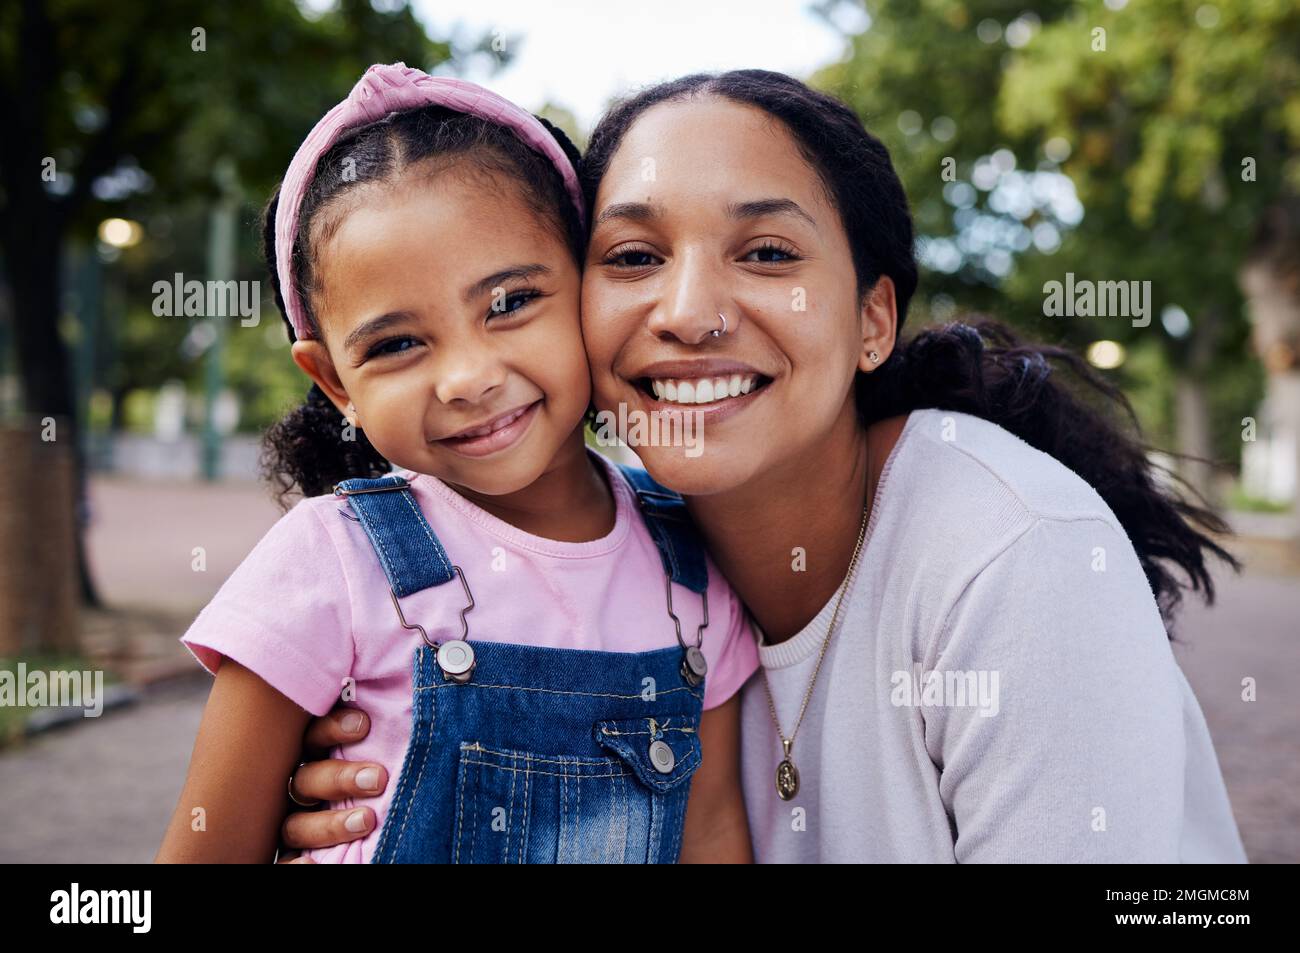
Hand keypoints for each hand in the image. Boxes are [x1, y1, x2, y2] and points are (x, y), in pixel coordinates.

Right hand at [275, 705, 388, 862]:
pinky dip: (297, 865)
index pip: (314, 736)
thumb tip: (433, 685)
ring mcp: (291, 824)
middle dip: (340, 777)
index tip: (363, 725)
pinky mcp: (289, 857)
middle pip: (306, 779)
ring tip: (366, 820)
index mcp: (316, 756)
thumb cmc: (383, 781)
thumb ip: (383, 733)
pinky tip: (314, 863)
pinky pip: (283, 863)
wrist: (369, 845)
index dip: (332, 728)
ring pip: (296, 823)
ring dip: (329, 823)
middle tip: (377, 778)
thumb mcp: (383, 754)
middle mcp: (299, 789)